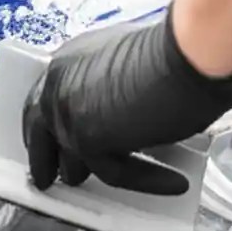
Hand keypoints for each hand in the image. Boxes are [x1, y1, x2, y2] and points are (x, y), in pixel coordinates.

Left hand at [22, 9, 231, 195]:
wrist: (189, 53)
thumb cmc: (176, 48)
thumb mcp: (132, 63)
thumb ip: (114, 86)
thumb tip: (124, 112)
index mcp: (66, 62)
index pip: (43, 103)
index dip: (47, 128)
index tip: (53, 147)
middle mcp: (59, 87)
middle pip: (42, 136)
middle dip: (48, 161)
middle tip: (53, 179)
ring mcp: (68, 115)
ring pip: (74, 162)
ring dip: (98, 175)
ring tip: (124, 181)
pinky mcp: (88, 141)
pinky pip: (115, 173)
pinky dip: (147, 179)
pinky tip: (173, 182)